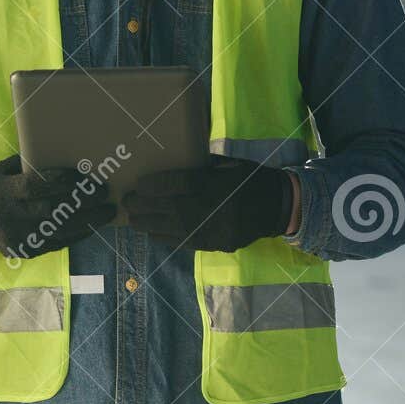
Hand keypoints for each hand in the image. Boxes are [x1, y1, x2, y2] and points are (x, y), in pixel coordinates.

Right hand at [0, 153, 116, 258]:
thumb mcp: (3, 169)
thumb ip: (29, 166)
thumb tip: (66, 158)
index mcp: (3, 192)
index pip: (36, 187)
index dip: (62, 182)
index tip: (85, 177)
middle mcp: (10, 217)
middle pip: (52, 211)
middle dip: (82, 202)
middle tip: (103, 193)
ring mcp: (18, 238)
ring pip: (59, 231)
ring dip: (88, 221)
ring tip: (108, 212)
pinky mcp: (25, 251)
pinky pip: (56, 244)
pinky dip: (77, 235)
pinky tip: (92, 226)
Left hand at [121, 160, 293, 251]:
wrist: (277, 208)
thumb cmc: (250, 179)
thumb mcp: (230, 164)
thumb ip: (203, 164)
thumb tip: (174, 159)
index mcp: (217, 185)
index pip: (180, 184)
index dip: (156, 185)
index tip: (139, 184)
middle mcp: (212, 209)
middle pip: (170, 207)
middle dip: (144, 206)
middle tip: (127, 202)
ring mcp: (213, 230)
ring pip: (173, 228)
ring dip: (149, 224)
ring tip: (132, 220)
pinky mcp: (214, 244)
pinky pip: (184, 242)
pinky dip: (165, 238)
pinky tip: (152, 234)